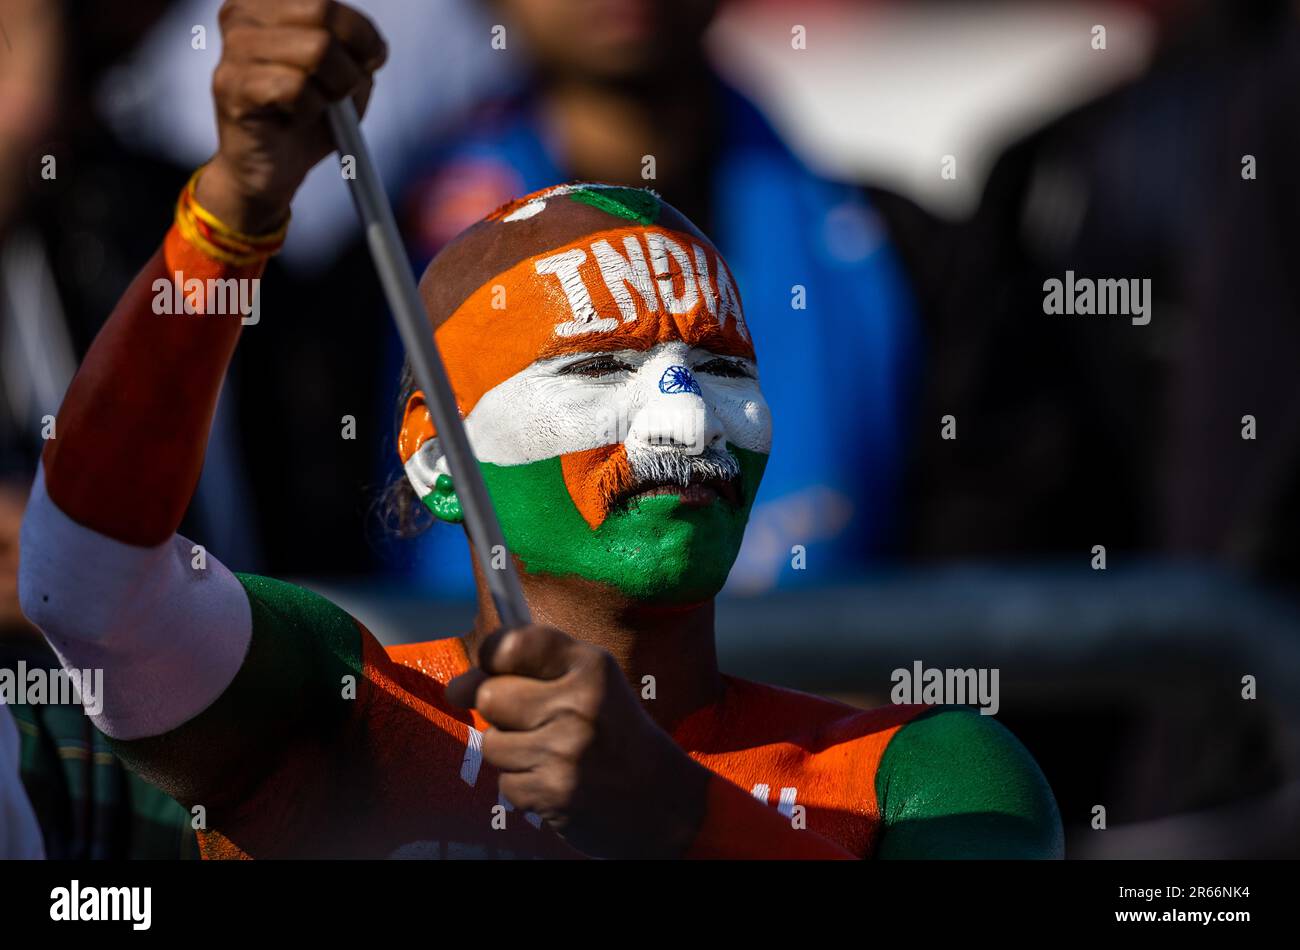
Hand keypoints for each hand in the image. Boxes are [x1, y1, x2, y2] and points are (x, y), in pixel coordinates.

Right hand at [197, 0, 387, 233]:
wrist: (271, 171)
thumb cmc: (308, 117)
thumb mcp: (346, 77)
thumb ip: (358, 49)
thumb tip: (372, 47)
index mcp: (266, 2)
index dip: (362, 32)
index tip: (372, 61)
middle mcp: (242, 13)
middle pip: (323, 12)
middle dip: (349, 60)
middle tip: (341, 93)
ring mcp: (233, 47)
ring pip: (316, 50)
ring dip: (331, 91)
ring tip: (312, 108)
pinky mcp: (231, 85)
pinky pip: (297, 88)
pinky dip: (310, 111)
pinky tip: (292, 120)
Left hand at [447, 624, 710, 858]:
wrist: (663, 802)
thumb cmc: (616, 735)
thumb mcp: (595, 685)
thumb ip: (537, 670)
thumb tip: (458, 684)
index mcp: (590, 666)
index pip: (512, 644)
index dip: (489, 654)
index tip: (487, 665)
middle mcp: (579, 703)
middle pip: (489, 694)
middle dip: (495, 709)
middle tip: (523, 719)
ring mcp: (566, 750)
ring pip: (490, 743)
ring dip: (509, 753)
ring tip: (548, 754)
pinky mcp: (554, 792)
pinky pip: (504, 783)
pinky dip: (522, 786)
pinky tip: (554, 782)